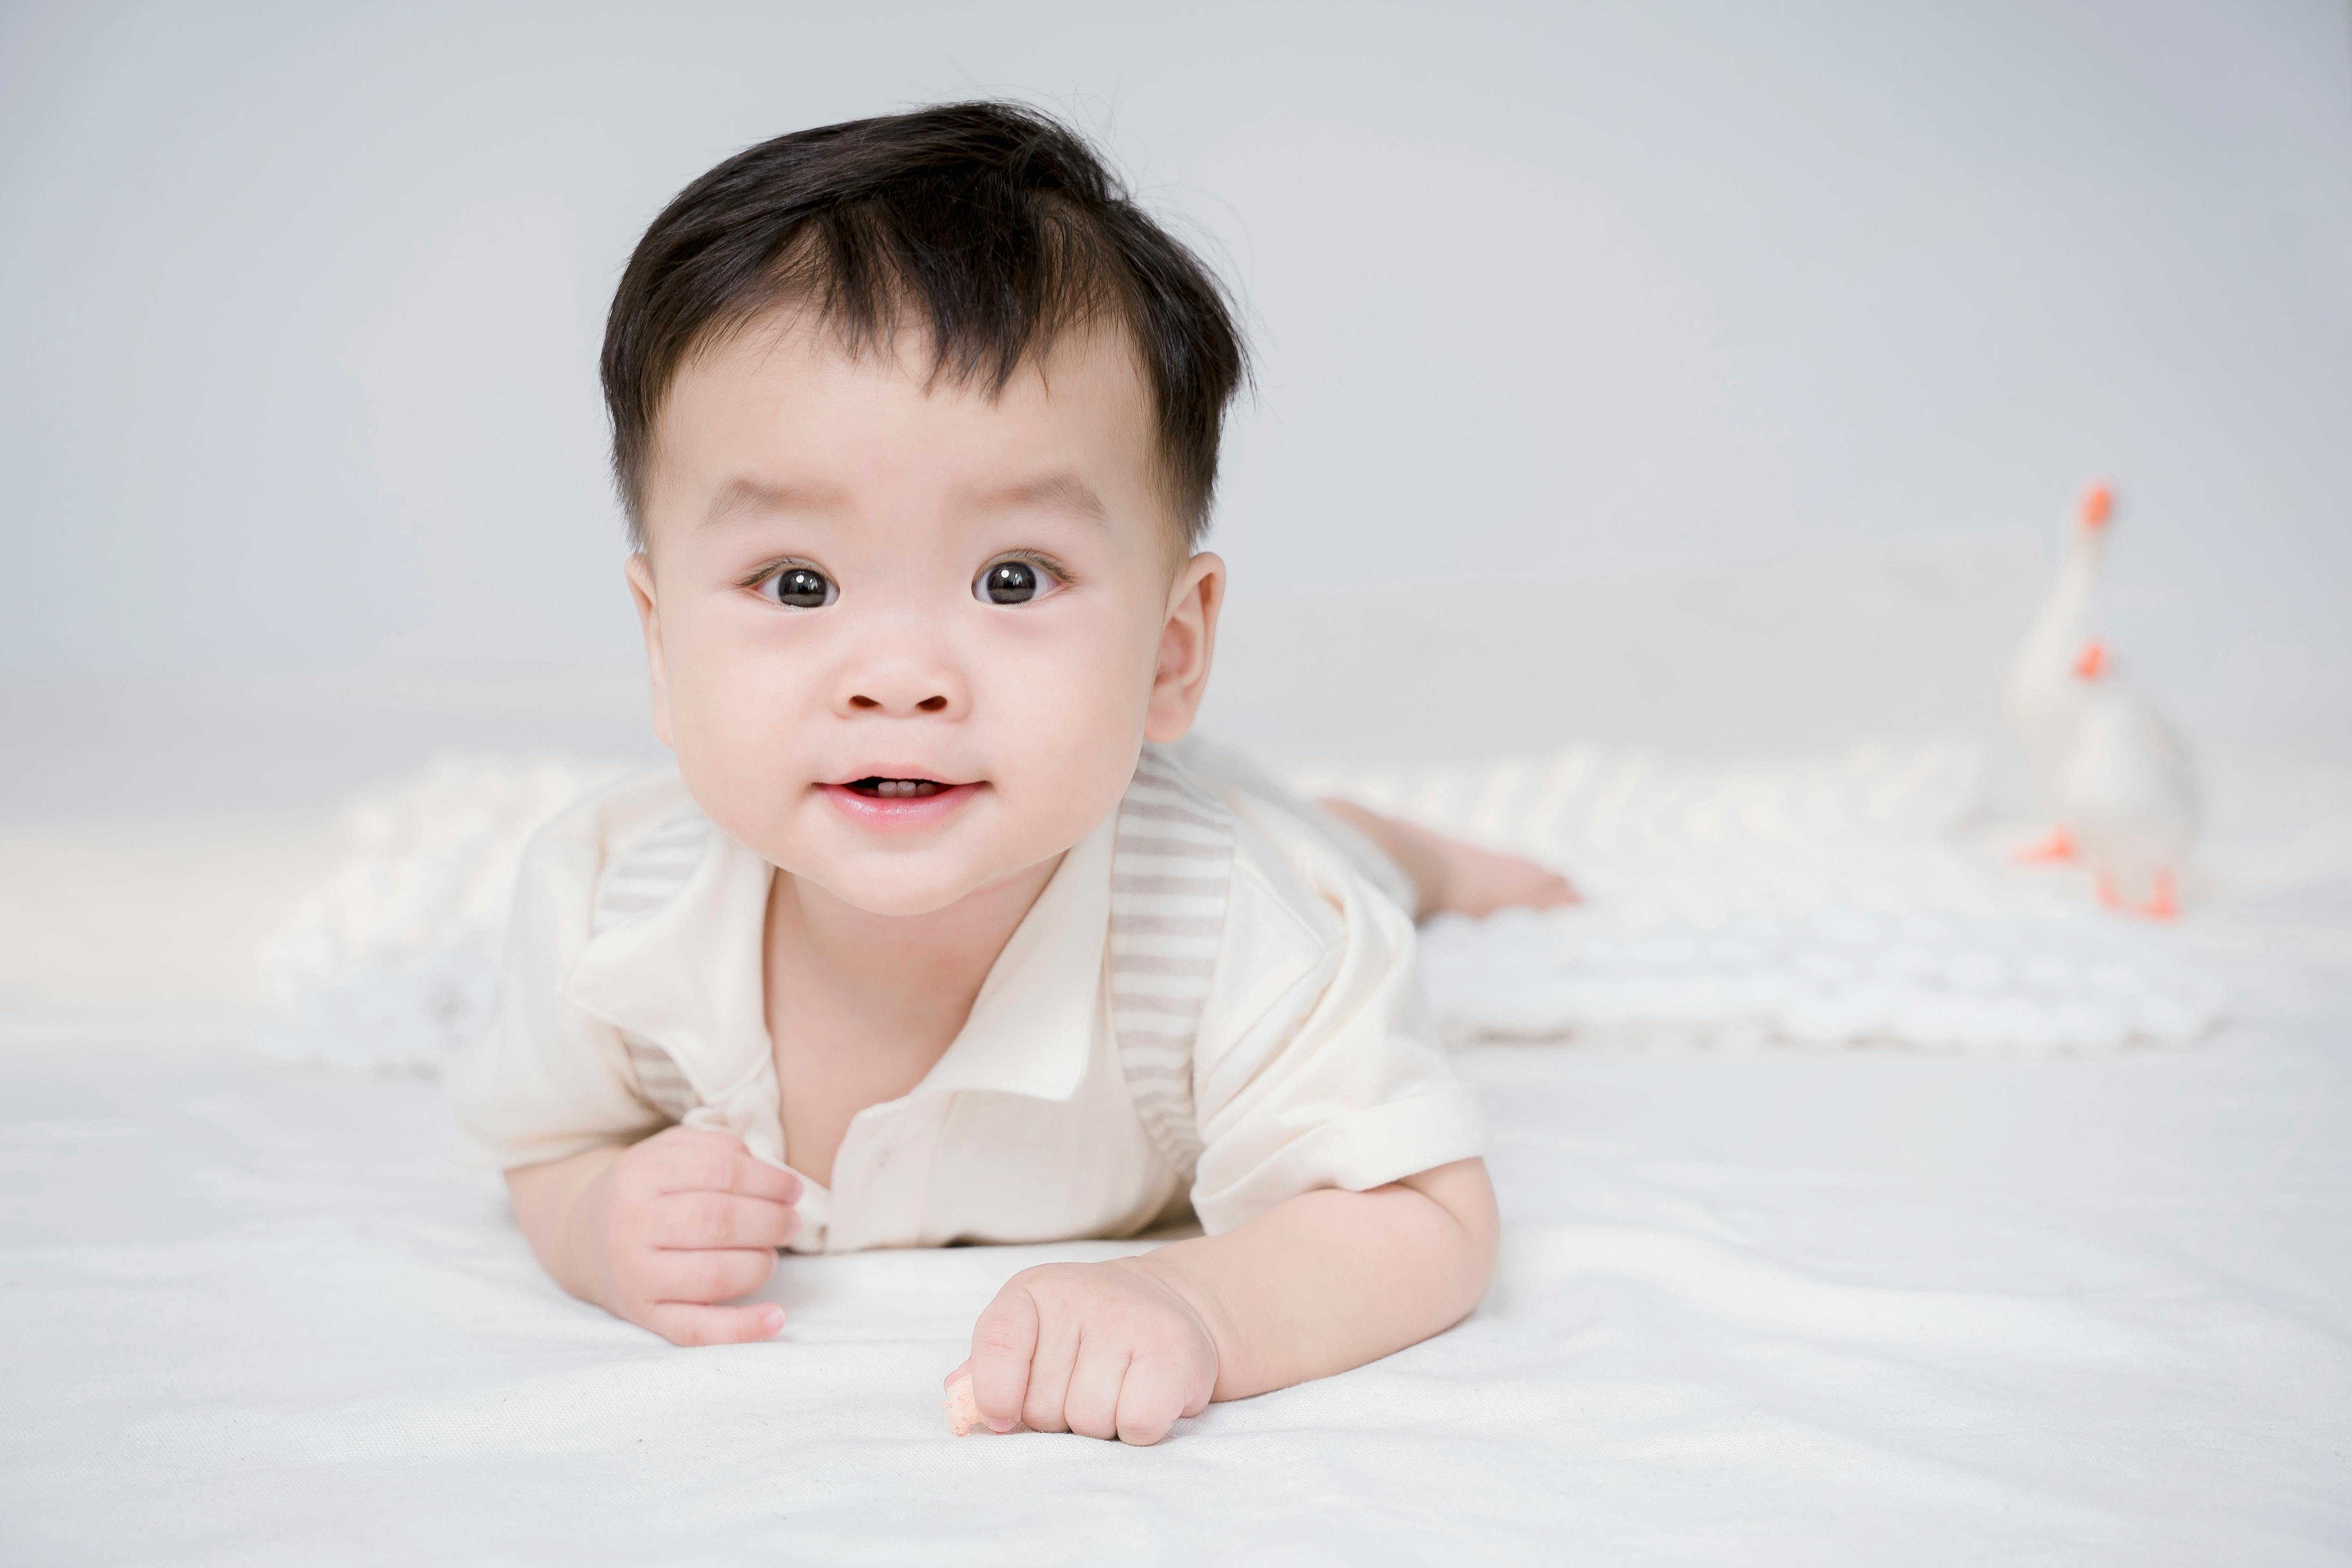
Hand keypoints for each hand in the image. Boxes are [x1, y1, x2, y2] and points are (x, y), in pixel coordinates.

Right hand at [579, 1126, 802, 1345]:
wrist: (583, 1237)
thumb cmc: (646, 1189)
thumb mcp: (669, 1150)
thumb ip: (718, 1147)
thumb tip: (770, 1172)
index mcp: (641, 1174)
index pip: (724, 1172)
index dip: (770, 1181)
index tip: (792, 1190)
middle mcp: (632, 1226)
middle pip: (721, 1222)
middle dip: (772, 1222)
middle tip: (791, 1222)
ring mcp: (637, 1276)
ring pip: (715, 1276)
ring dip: (761, 1264)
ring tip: (772, 1254)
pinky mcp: (646, 1317)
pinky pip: (697, 1330)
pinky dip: (741, 1329)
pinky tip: (776, 1318)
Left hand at [954, 1257, 1219, 1444]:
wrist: (1171, 1306)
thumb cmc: (1087, 1335)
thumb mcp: (1031, 1335)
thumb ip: (989, 1368)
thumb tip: (957, 1395)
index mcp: (1033, 1291)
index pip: (996, 1341)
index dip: (995, 1392)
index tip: (1004, 1418)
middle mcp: (1081, 1296)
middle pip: (1041, 1405)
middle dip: (1059, 1414)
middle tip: (1085, 1385)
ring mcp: (1130, 1319)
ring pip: (1089, 1420)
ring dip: (1101, 1423)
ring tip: (1118, 1389)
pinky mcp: (1174, 1350)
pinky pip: (1138, 1424)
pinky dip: (1139, 1428)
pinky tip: (1146, 1396)